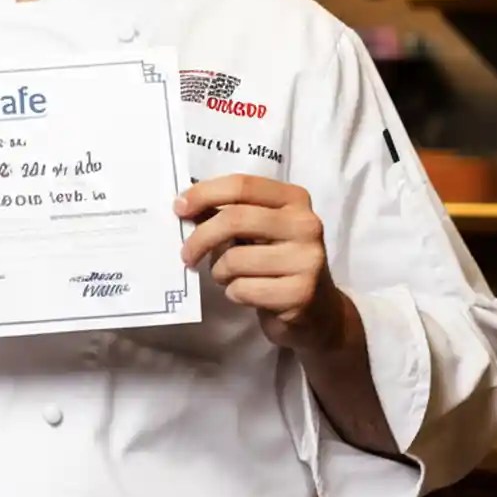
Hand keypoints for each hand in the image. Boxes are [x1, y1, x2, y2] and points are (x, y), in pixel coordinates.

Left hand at [175, 174, 347, 352]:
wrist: (318, 311)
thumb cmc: (277, 262)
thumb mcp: (258, 231)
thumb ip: (227, 214)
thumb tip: (184, 205)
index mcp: (294, 199)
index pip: (242, 185)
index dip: (204, 194)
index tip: (178, 208)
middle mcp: (306, 224)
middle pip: (235, 219)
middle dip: (200, 238)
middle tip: (186, 255)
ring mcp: (307, 259)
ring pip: (235, 259)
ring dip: (219, 272)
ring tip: (229, 277)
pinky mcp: (300, 293)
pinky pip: (243, 289)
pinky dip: (234, 293)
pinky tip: (247, 293)